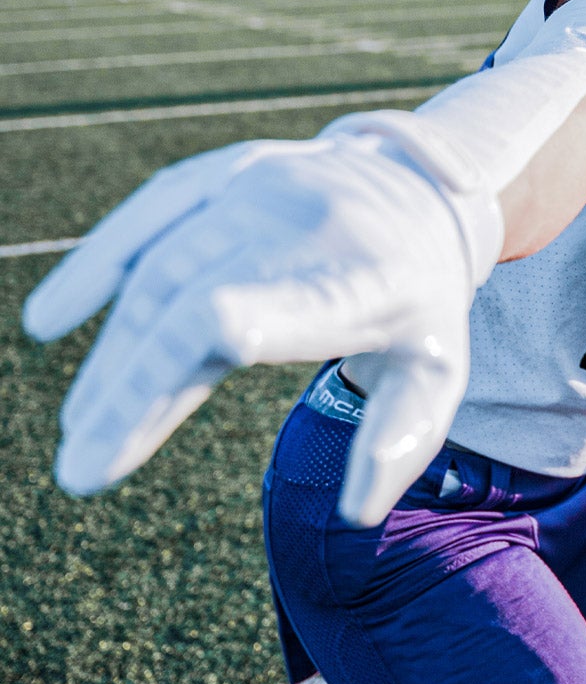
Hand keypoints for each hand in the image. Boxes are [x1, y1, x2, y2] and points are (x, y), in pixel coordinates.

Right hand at [24, 129, 481, 526]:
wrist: (427, 192)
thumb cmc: (421, 305)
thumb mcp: (437, 372)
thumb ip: (400, 440)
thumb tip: (358, 514)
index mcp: (369, 279)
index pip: (291, 303)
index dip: (231, 328)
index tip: (169, 389)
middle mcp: (310, 222)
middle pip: (194, 305)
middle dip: (131, 390)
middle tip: (81, 470)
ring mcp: (265, 186)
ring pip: (163, 270)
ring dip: (113, 355)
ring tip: (81, 432)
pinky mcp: (229, 169)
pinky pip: (150, 213)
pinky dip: (97, 264)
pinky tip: (50, 321)